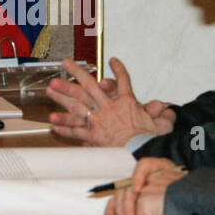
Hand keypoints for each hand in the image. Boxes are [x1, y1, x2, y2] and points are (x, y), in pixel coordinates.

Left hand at [47, 57, 173, 145]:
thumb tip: (164, 106)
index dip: (119, 70)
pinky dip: (65, 128)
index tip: (113, 60)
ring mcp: (99, 120)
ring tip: (50, 88)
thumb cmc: (151, 140)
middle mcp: (109, 107)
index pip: (124, 81)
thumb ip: (162, 113)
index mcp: (127, 102)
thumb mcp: (162, 123)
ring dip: (63, 96)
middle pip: (90, 86)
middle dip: (77, 73)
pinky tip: (53, 124)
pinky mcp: (93, 135)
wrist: (140, 153)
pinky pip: (76, 130)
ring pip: (77, 104)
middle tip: (65, 63)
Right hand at [104, 157, 184, 214]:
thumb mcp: (181, 190)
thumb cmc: (184, 193)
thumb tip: (164, 213)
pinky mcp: (129, 196)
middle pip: (129, 183)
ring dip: (120, 209)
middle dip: (128, 201)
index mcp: (159, 167)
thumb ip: (173, 197)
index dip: (138, 176)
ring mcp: (135, 185)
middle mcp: (145, 175)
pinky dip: (112, 212)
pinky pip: (116, 201)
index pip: (144, 165)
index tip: (137, 190)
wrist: (188, 197)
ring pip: (120, 193)